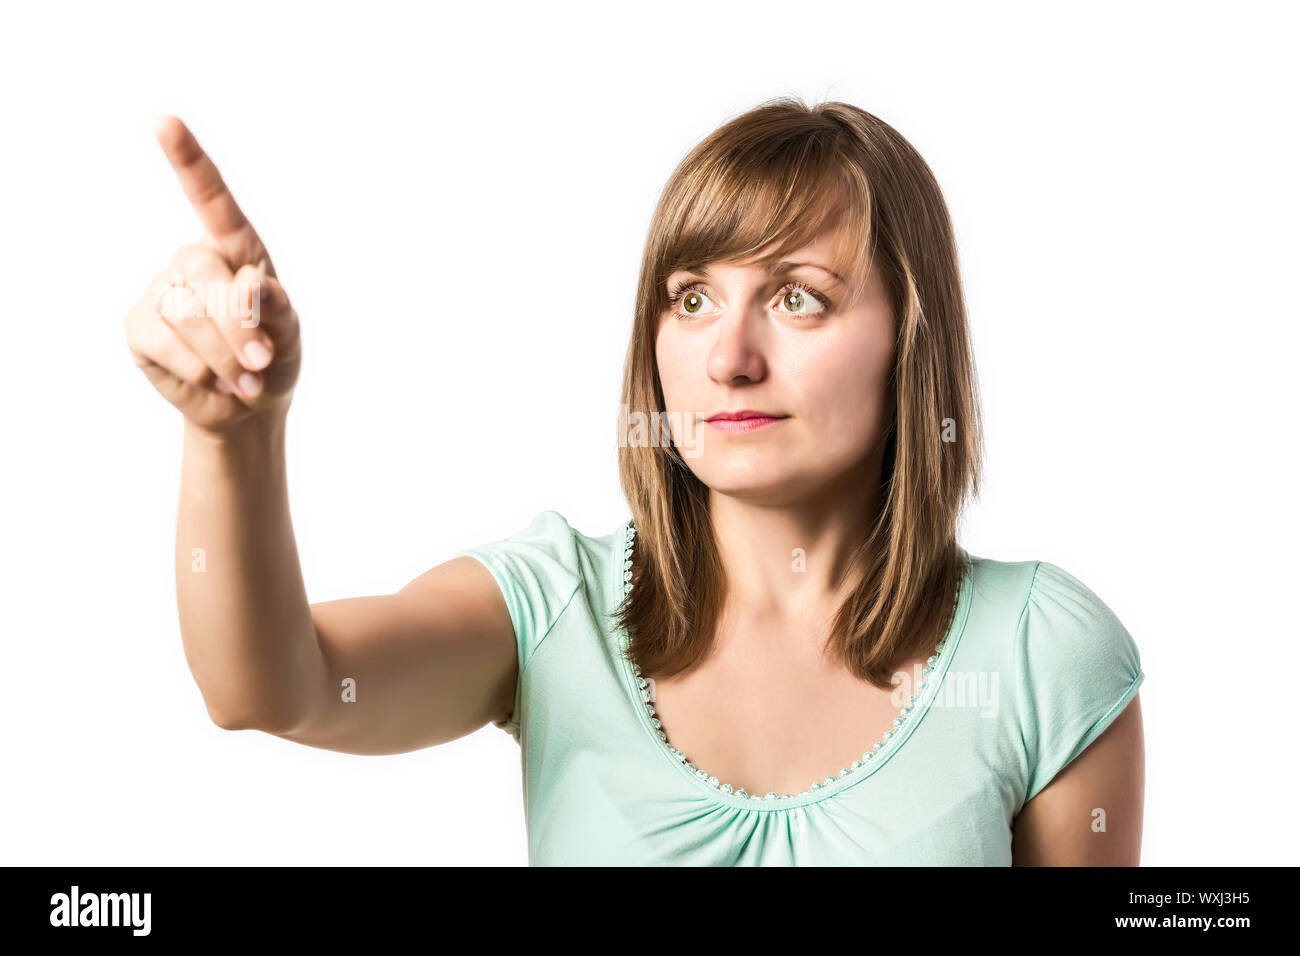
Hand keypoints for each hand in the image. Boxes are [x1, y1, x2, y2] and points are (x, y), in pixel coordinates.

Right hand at [125, 115, 300, 433]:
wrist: (248, 406)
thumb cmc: (272, 356)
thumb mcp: (289, 332)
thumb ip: (276, 305)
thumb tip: (248, 284)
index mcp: (235, 249)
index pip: (211, 199)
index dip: (188, 160)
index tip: (165, 122)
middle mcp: (194, 260)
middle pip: (204, 270)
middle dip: (238, 323)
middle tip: (260, 360)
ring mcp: (162, 291)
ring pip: (186, 312)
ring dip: (224, 355)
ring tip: (244, 379)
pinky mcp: (140, 327)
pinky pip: (162, 340)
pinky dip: (197, 368)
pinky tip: (213, 381)